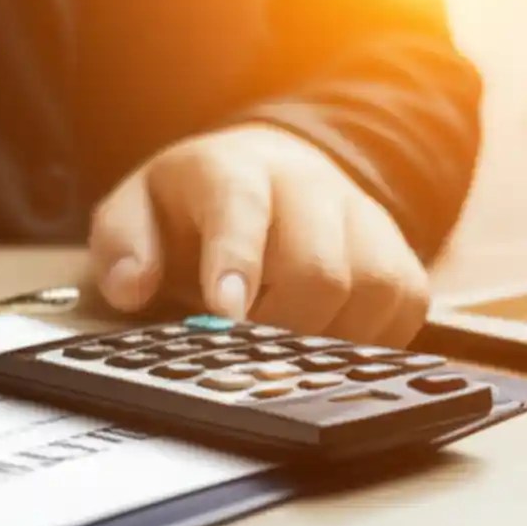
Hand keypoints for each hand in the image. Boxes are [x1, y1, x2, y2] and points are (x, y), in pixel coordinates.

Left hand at [89, 124, 429, 346]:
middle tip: (245, 354)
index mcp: (233, 170)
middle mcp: (307, 185)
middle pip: (318, 264)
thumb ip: (122, 245)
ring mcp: (360, 216)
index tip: (223, 311)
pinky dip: (369, 340)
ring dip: (326, 338)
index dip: (235, 261)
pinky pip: (404, 304)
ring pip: (372, 287)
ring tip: (281, 352)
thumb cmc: (187, 206)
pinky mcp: (397, 251)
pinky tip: (324, 348)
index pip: (241, 208)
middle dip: (281, 322)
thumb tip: (130, 288)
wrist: (261, 171)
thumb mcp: (133, 212)